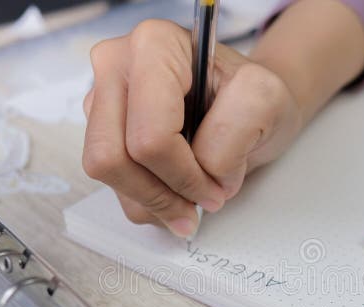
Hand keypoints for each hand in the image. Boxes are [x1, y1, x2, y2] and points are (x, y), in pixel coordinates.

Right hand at [82, 20, 303, 236]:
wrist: (245, 102)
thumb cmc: (251, 95)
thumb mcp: (264, 102)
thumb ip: (231, 134)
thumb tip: (201, 177)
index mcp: (154, 45)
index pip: (150, 135)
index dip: (185, 176)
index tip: (218, 188)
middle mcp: (116, 65)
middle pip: (112, 158)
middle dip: (162, 194)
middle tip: (201, 204)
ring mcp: (100, 99)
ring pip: (108, 176)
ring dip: (155, 202)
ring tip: (191, 201)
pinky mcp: (99, 130)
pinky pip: (112, 186)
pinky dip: (148, 201)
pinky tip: (176, 192)